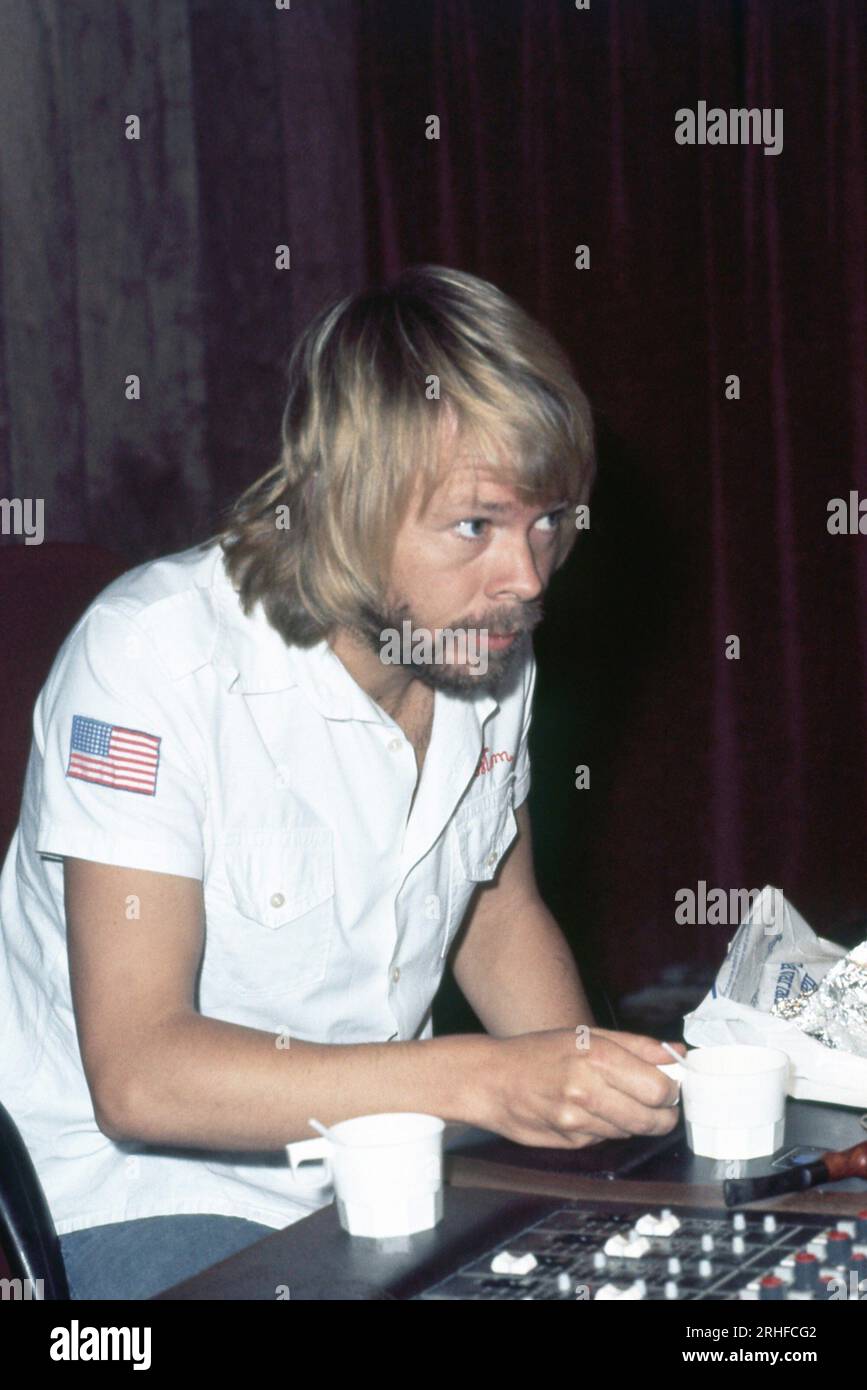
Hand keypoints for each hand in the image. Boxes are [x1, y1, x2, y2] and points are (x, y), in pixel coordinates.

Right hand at [474, 1027, 684, 1147]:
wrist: (492, 1080)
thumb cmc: (540, 1052)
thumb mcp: (588, 1035)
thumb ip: (637, 1046)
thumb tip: (678, 1054)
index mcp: (598, 1056)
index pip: (660, 1088)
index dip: (671, 1089)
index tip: (669, 1083)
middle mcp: (589, 1090)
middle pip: (653, 1119)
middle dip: (664, 1114)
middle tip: (660, 1102)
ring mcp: (579, 1121)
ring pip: (632, 1132)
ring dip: (636, 1120)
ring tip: (618, 1100)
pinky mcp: (571, 1142)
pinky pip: (607, 1138)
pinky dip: (609, 1127)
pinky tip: (591, 1110)